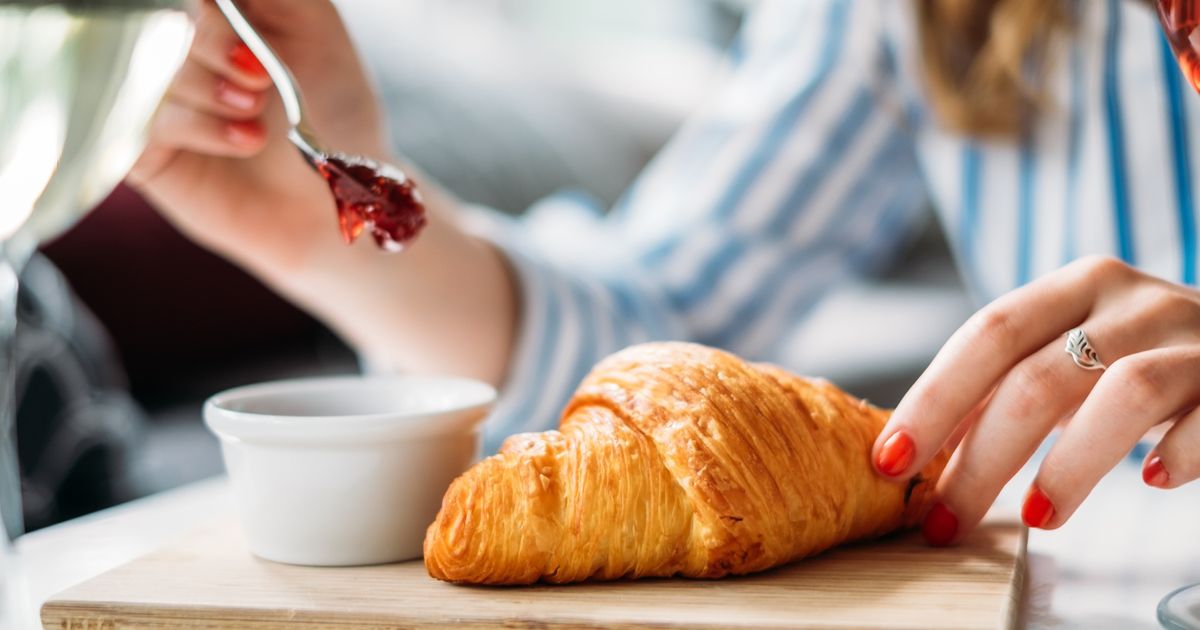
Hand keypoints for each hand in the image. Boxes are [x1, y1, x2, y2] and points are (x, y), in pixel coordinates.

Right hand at [127, 0, 515, 384]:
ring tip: (256, 115)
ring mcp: (146, 92)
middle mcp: (164, 40)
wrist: (339, 187)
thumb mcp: (310, 20)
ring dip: (208, 89)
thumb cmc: (332, 103)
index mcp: (204, 8)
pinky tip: (245, 140)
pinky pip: (137, 121)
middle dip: (208, 41)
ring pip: (139, 65)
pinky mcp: (138, 147)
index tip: (251, 45)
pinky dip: (199, 126)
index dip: (205, 14)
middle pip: (147, 18)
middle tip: (260, 78)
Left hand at [871, 256, 1199, 543]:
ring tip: (1035, 518)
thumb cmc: (1140, 358)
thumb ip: (1005, 389)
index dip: (934, 398)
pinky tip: (1154, 481)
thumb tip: (916, 453)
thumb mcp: (1072, 355)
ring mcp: (1191, 337)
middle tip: (945, 520)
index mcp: (1074, 288)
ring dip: (1069, 465)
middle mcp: (1130, 301)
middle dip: (980, 458)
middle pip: (1037, 375)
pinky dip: (1182, 451)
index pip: (987, 334)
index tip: (890, 461)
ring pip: (1123, 392)